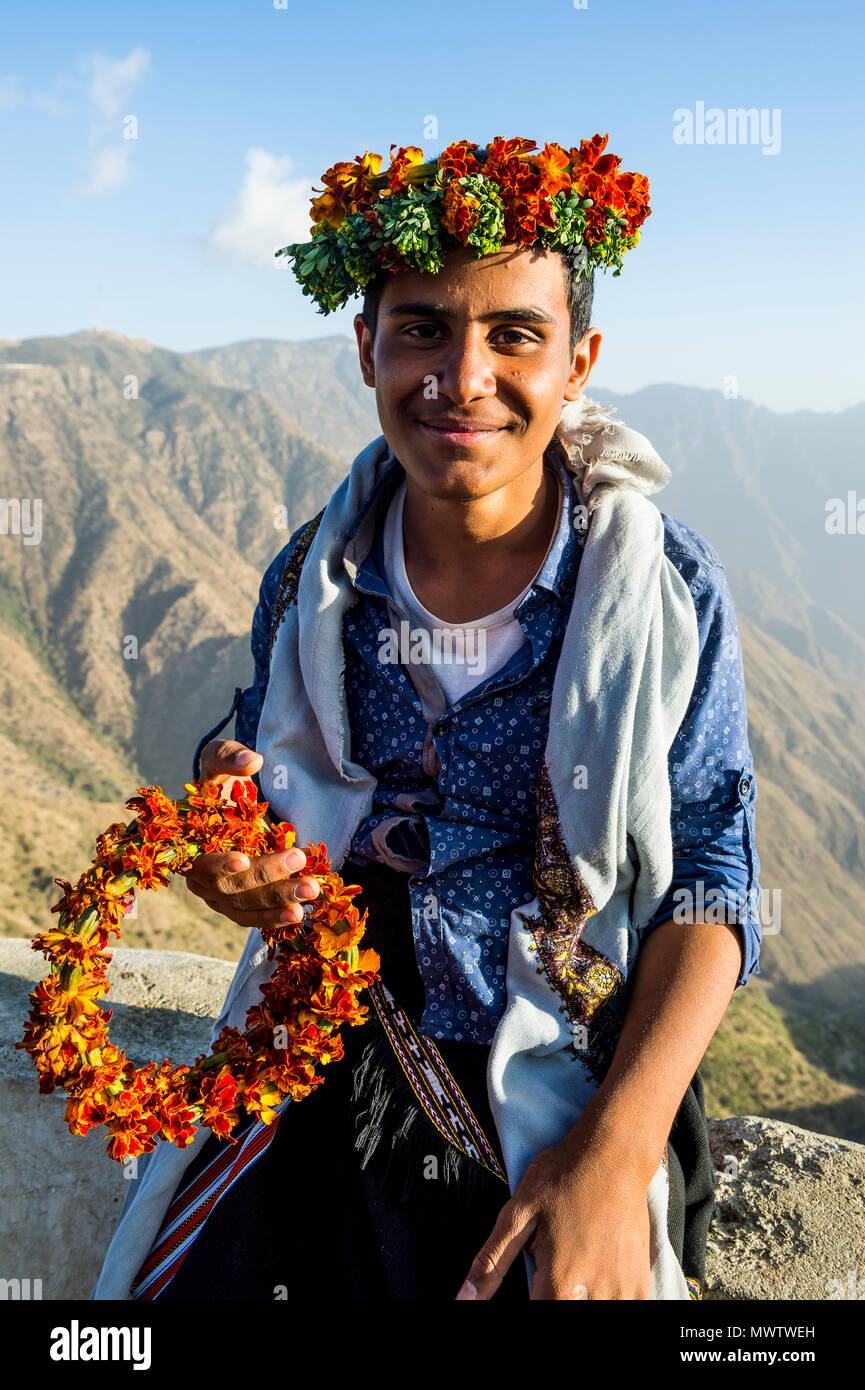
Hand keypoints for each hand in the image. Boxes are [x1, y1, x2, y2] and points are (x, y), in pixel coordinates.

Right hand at [185, 738, 319, 929]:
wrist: (227, 808)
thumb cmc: (220, 783)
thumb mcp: (219, 762)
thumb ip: (229, 757)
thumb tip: (252, 760)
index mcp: (187, 843)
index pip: (199, 860)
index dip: (219, 864)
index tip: (243, 858)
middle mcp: (199, 876)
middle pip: (229, 887)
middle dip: (265, 877)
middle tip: (298, 861)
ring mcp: (217, 895)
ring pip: (245, 907)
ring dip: (277, 902)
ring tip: (308, 893)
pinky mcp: (237, 905)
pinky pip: (254, 917)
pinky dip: (275, 918)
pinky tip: (299, 915)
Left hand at [455, 1122, 652, 1300]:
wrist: (613, 1155)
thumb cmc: (563, 1177)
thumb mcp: (517, 1214)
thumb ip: (491, 1263)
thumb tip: (463, 1299)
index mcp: (559, 1283)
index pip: (537, 1316)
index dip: (532, 1298)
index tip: (536, 1276)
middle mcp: (594, 1295)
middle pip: (564, 1311)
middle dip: (553, 1293)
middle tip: (556, 1260)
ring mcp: (622, 1291)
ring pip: (593, 1310)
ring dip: (579, 1296)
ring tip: (575, 1264)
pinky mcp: (639, 1284)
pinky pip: (624, 1306)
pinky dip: (605, 1296)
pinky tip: (597, 1275)